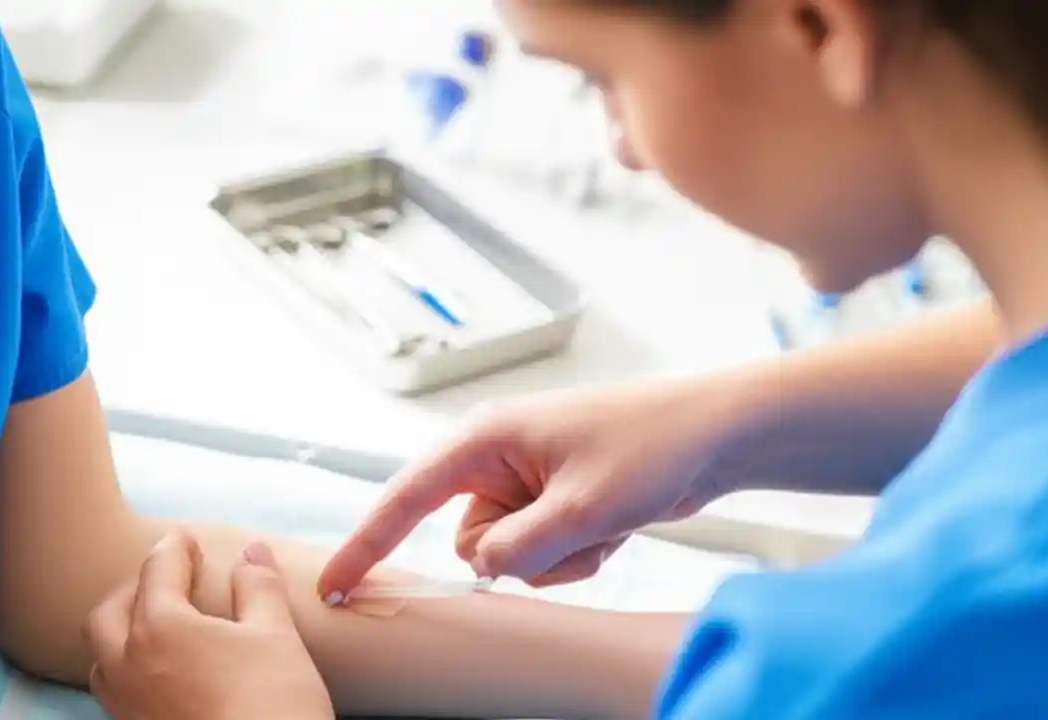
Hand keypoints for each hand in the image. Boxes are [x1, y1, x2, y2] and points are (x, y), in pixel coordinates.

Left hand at [85, 533, 333, 719]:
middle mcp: (129, 663)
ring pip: (102, 656)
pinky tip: (161, 672)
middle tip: (167, 578)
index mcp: (161, 627)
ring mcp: (127, 705)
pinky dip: (128, 667)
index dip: (175, 547)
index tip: (185, 538)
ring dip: (122, 630)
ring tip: (156, 624)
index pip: (158, 569)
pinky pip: (115, 690)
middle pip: (108, 611)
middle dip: (134, 587)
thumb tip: (252, 551)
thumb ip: (258, 586)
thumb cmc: (271, 701)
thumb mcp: (276, 633)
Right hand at [320, 381, 745, 597]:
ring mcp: (526, 482)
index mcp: (485, 439)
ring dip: (558, 556)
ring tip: (604, 518)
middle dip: (522, 553)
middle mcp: (496, 458)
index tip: (333, 586)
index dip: (367, 545)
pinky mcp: (553, 501)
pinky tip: (615, 523)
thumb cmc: (649, 447)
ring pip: (510, 556)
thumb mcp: (580, 509)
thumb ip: (517, 549)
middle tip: (576, 523)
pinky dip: (577, 554)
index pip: (406, 498)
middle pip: (471, 541)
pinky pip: (542, 554)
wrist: (714, 435)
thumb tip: (484, 568)